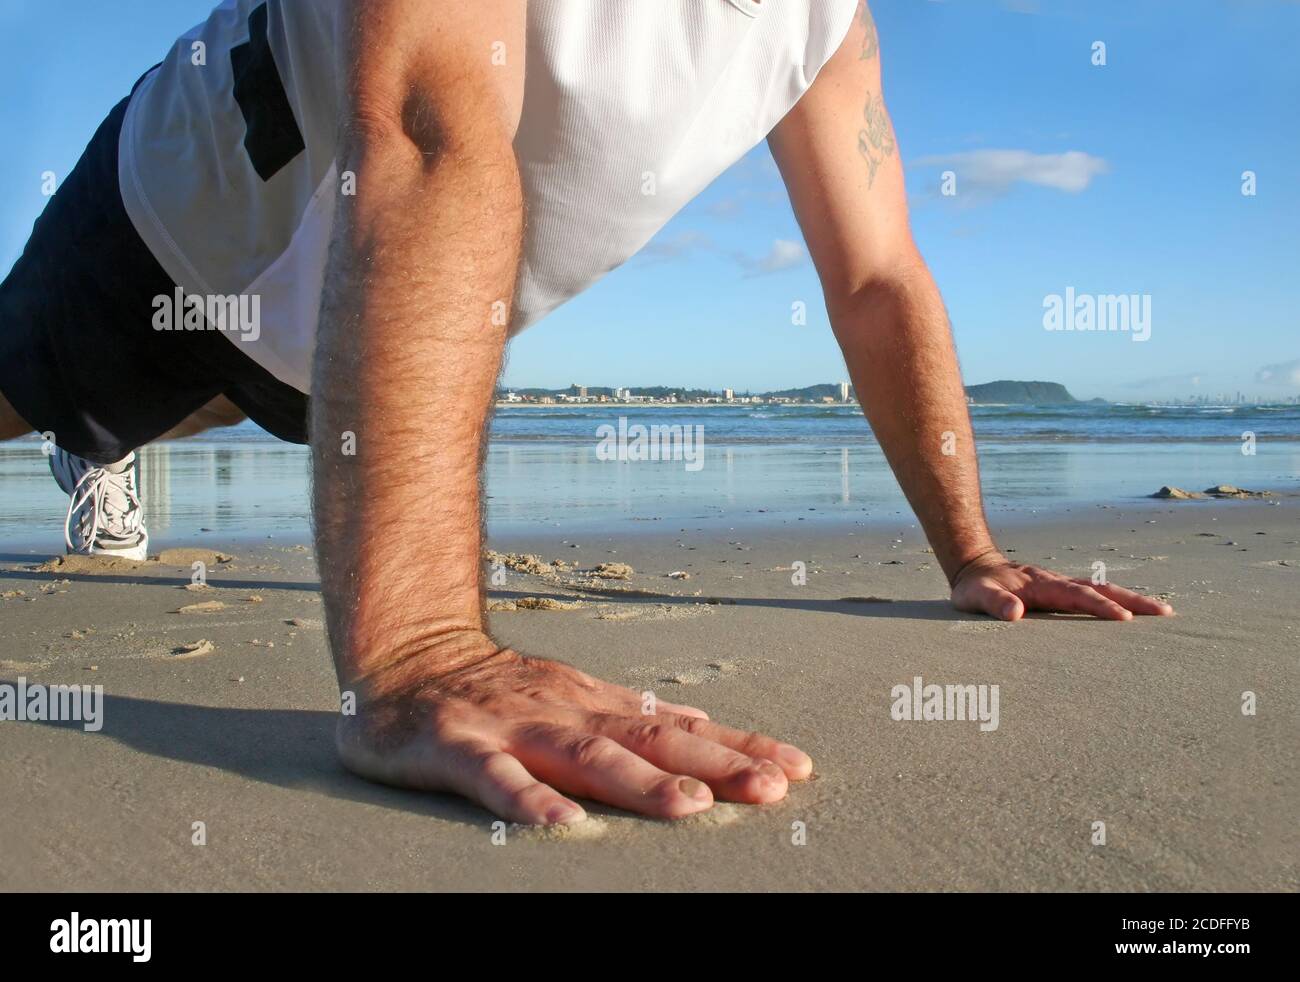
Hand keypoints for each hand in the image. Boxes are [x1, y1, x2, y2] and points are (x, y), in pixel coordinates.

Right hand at [336, 639, 812, 824]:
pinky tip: (562, 826)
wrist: (409, 657)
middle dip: (714, 766)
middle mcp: (567, 712)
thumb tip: (705, 725)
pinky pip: (496, 778)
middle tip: (771, 788)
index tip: (798, 768)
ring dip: (640, 782)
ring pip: (585, 756)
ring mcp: (515, 727)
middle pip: (650, 740)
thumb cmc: (499, 688)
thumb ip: (633, 714)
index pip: (680, 729)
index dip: (739, 747)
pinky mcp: (459, 746)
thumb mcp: (575, 694)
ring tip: (689, 809)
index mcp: (597, 705)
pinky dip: (529, 801)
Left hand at [950, 552, 1174, 620]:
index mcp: (1043, 585)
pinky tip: (1133, 612)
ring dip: (1131, 599)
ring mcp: (1062, 585)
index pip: (1078, 596)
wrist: (974, 566)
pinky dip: (1117, 600)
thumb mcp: (977, 596)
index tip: (1125, 620)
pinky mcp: (1061, 591)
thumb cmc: (975, 586)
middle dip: (1134, 601)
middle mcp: (1058, 582)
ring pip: (1103, 589)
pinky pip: (1095, 594)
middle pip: (1102, 589)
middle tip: (1166, 613)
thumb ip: (994, 602)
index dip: (1101, 607)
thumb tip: (1015, 613)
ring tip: (1163, 612)